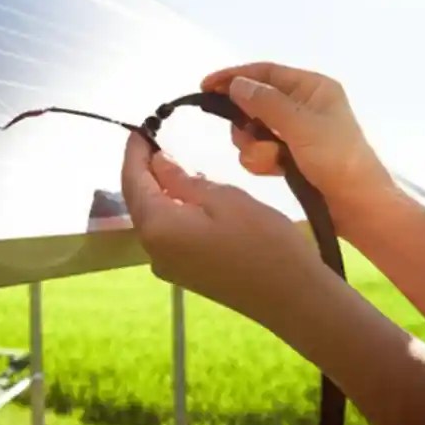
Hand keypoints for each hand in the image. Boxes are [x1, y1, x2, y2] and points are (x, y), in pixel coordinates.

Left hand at [119, 133, 332, 333]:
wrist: (292, 297)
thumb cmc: (263, 241)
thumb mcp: (224, 198)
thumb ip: (183, 180)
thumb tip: (157, 163)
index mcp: (157, 227)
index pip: (132, 181)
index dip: (134, 152)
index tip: (140, 127)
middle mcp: (152, 250)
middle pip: (137, 201)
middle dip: (143, 170)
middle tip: (156, 140)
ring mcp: (167, 267)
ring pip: (152, 219)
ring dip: (157, 190)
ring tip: (172, 161)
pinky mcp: (184, 274)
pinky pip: (167, 234)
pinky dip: (171, 211)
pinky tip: (186, 195)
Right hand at [201, 62, 397, 219]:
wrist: (359, 206)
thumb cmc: (337, 160)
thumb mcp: (300, 126)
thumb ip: (266, 103)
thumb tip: (236, 84)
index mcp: (312, 87)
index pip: (265, 72)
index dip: (234, 77)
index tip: (205, 87)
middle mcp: (303, 105)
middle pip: (254, 103)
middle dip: (246, 123)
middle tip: (248, 137)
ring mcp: (296, 132)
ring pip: (253, 131)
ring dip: (255, 148)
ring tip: (271, 161)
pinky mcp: (291, 156)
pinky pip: (261, 152)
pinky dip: (263, 161)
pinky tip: (275, 171)